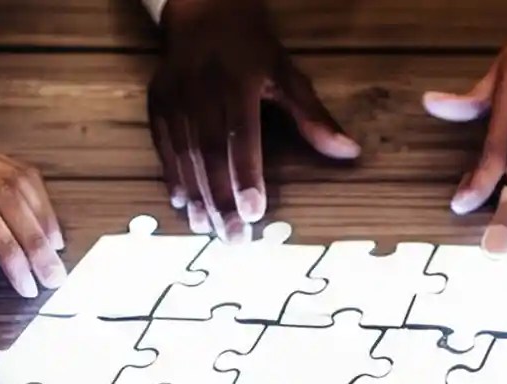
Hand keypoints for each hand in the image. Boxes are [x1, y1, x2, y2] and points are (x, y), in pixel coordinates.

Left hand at [0, 118, 65, 302]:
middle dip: (35, 243)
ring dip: (44, 224)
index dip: (5, 247)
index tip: (22, 283)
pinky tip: (50, 231)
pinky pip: (25, 174)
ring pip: (22, 184)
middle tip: (53, 279)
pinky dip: (42, 204)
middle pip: (7, 197)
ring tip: (56, 259)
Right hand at [149, 0, 359, 243]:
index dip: (246, 176)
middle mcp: (202, 91)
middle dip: (220, 199)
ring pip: (184, 154)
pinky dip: (172, 176)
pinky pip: (163, 146)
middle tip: (233, 238)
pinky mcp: (157, 103)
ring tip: (208, 230)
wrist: (202, 12)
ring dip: (196, 196)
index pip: (240, 137)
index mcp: (238, 83)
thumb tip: (349, 151)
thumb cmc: (252, 50)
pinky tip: (183, 205)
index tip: (254, 213)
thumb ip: (313, 116)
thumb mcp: (287, 73)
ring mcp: (175, 97)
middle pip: (209, 154)